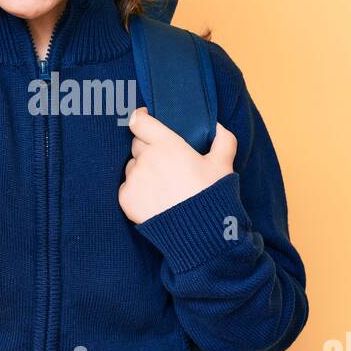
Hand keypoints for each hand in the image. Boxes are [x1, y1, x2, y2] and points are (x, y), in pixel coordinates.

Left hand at [118, 106, 236, 224]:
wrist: (200, 233)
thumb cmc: (212, 195)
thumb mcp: (223, 165)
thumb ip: (223, 140)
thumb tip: (217, 127)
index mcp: (167, 144)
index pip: (139, 121)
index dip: (141, 118)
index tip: (145, 118)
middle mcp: (146, 158)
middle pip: (137, 145)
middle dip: (148, 149)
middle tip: (165, 163)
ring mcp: (134, 179)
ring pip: (132, 167)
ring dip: (142, 171)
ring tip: (162, 186)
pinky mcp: (126, 199)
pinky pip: (127, 188)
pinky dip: (136, 192)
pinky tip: (154, 200)